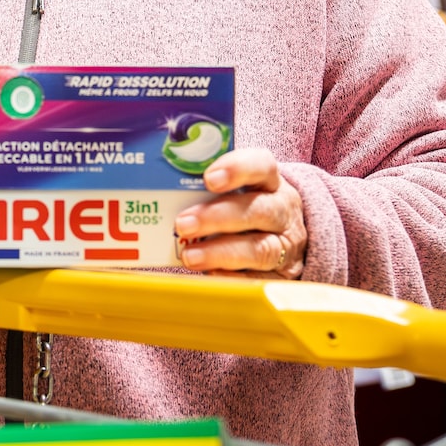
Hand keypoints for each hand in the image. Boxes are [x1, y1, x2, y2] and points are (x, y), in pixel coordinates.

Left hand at [173, 147, 306, 278]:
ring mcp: (286, 245)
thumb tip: (158, 191)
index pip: (261, 165)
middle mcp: (282, 211)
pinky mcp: (283, 275)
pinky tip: (209, 275)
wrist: (287, 240)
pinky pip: (259, 279)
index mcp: (270, 182)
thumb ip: (205, 187)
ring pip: (259, 249)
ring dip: (221, 253)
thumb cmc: (248, 209)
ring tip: (190, 256)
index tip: (209, 178)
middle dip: (217, 217)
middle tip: (183, 223)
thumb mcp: (237, 191)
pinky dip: (232, 278)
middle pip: (257, 211)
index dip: (238, 169)